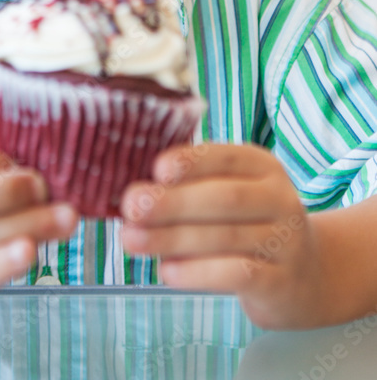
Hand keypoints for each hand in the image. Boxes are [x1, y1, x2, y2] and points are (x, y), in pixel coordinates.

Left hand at [120, 143, 323, 328]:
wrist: (306, 278)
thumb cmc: (248, 226)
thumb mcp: (231, 194)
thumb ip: (191, 187)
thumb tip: (136, 191)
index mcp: (262, 167)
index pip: (227, 157)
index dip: (192, 161)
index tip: (156, 168)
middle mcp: (280, 199)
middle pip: (225, 197)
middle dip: (173, 202)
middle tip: (132, 206)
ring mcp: (285, 242)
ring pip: (226, 236)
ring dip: (173, 237)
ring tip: (133, 240)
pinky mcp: (282, 283)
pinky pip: (238, 273)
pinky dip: (198, 272)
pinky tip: (167, 270)